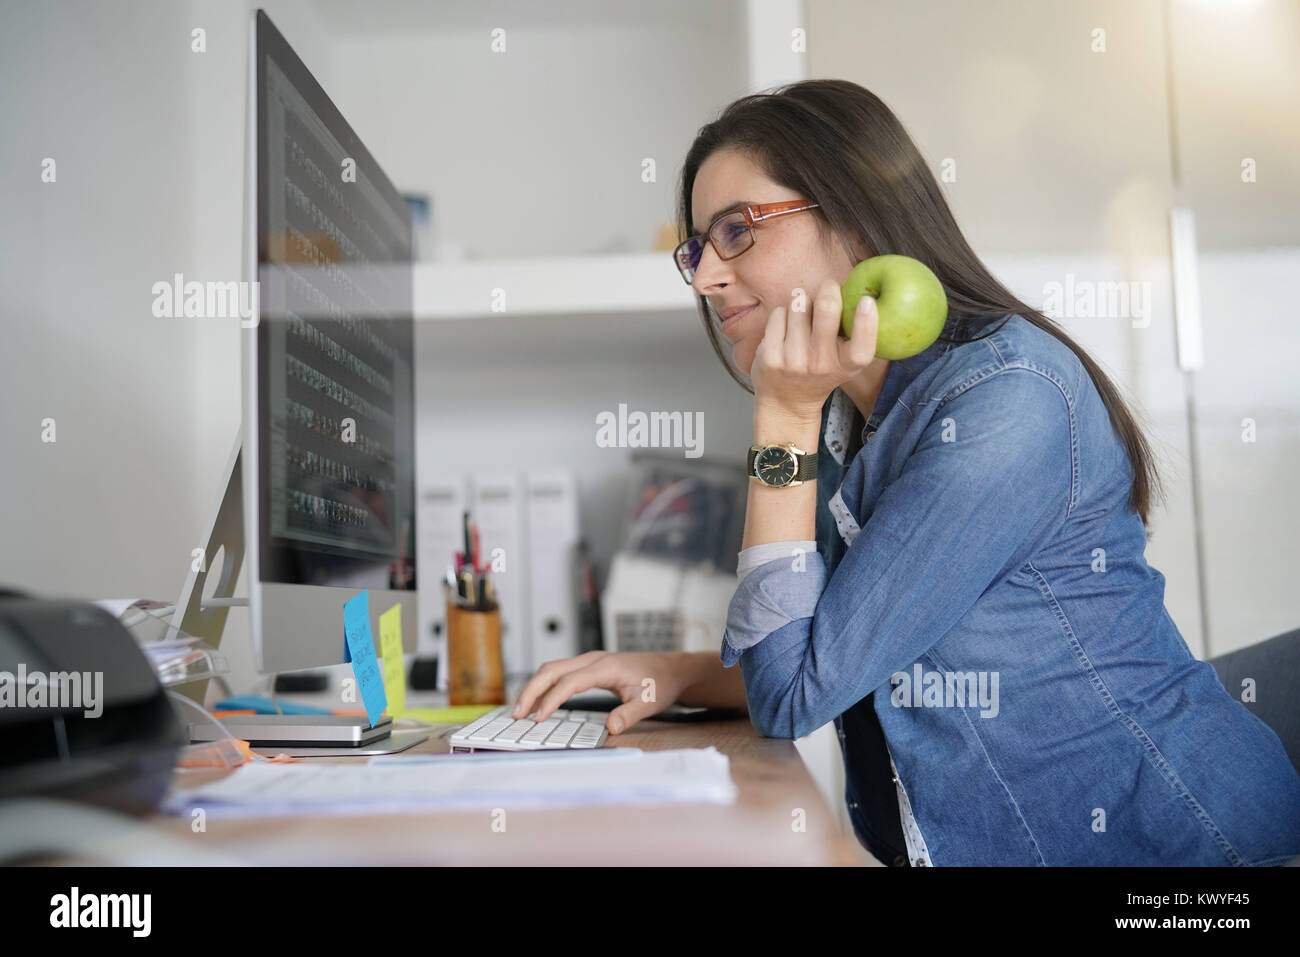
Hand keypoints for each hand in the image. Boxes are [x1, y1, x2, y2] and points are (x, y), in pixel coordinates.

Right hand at [510, 651, 693, 734]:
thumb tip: (611, 728)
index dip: (552, 699)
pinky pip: (560, 673)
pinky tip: (539, 702)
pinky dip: (545, 685)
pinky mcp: (589, 667)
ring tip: (521, 710)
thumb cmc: (661, 683)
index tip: (539, 717)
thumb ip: (630, 715)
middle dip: (531, 690)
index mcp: (606, 667)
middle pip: (552, 669)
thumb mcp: (650, 702)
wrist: (671, 669)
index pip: (570, 681)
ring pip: (552, 668)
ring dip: (535, 687)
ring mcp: (590, 661)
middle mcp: (593, 660)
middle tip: (517, 714)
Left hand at [751, 278, 880, 420]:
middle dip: (828, 290)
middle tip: (829, 288)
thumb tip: (854, 289)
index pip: (862, 347)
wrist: (786, 402)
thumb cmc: (821, 371)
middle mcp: (821, 365)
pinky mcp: (770, 357)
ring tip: (803, 316)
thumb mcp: (844, 361)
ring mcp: (793, 361)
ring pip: (799, 305)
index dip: (866, 322)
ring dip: (802, 303)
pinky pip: (778, 314)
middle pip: (827, 310)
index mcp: (846, 366)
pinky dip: (783, 314)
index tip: (867, 301)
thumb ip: (852, 334)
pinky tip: (786, 327)